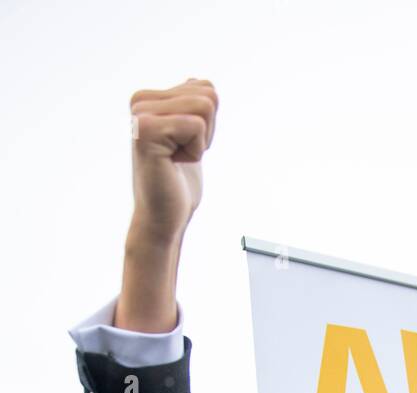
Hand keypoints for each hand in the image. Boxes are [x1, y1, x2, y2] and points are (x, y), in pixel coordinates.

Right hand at [128, 77, 218, 244]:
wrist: (164, 219)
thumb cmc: (177, 183)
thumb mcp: (189, 137)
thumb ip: (188, 108)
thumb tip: (196, 81)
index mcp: (148, 98)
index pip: (205, 87)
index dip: (207, 124)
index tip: (184, 146)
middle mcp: (140, 101)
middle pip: (208, 94)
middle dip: (207, 131)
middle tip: (182, 155)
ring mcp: (141, 115)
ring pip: (205, 106)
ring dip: (201, 141)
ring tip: (177, 158)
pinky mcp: (147, 131)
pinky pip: (196, 126)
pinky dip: (195, 151)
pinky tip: (174, 164)